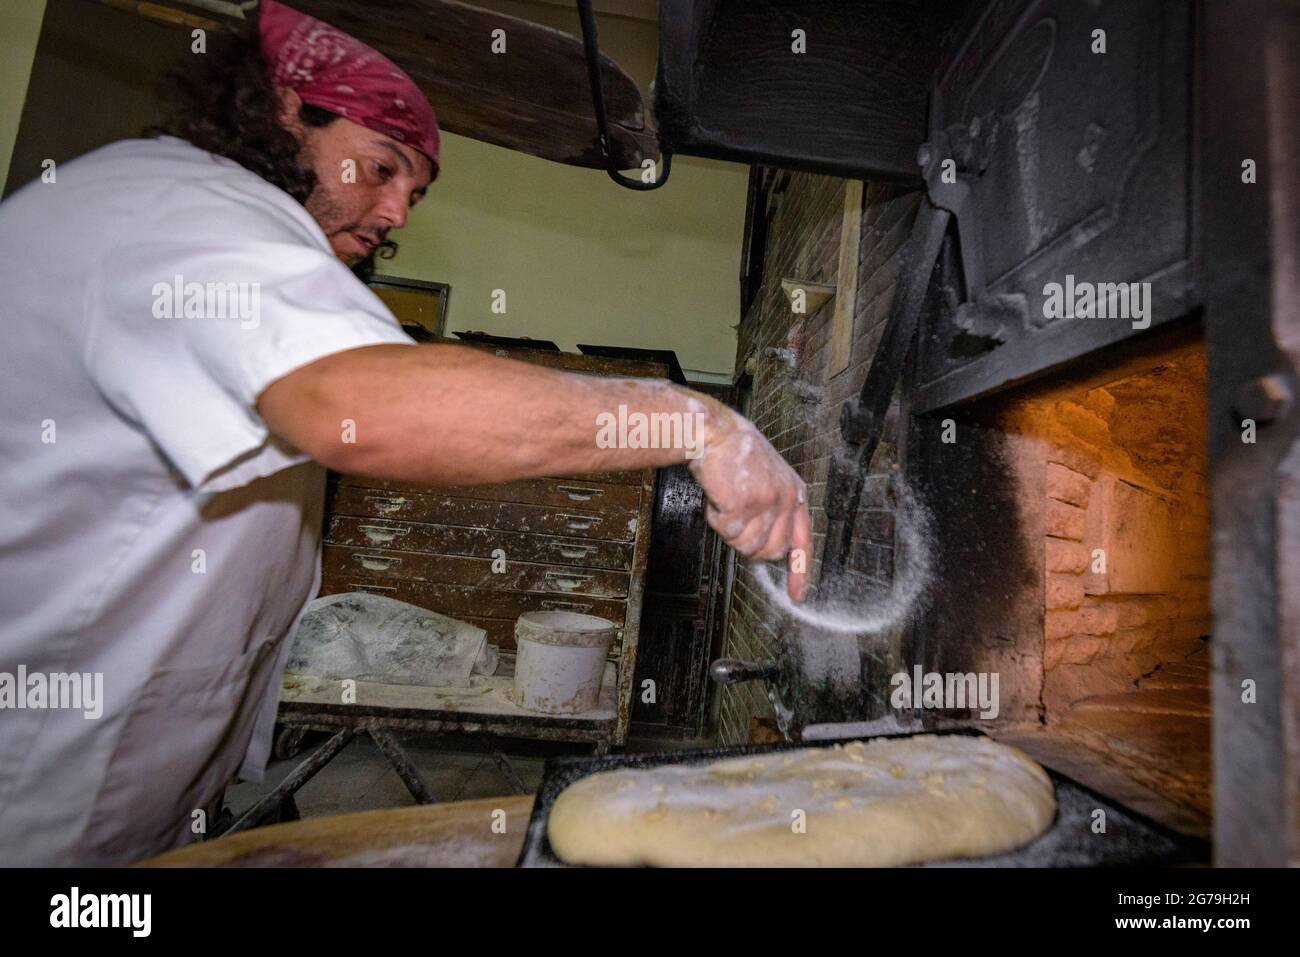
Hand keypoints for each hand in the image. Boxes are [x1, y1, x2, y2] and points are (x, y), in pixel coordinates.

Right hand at [687, 398, 810, 601]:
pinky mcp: (745, 506)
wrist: (715, 433)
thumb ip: (773, 511)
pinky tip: (717, 497)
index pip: (803, 540)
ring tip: (725, 501)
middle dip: (749, 546)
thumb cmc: (735, 454)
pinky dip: (715, 518)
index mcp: (794, 494)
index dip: (800, 570)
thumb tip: (768, 549)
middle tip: (734, 523)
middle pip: (770, 552)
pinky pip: (727, 531)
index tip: (797, 594)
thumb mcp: (767, 479)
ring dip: (729, 529)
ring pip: (746, 545)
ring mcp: (767, 504)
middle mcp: (785, 500)